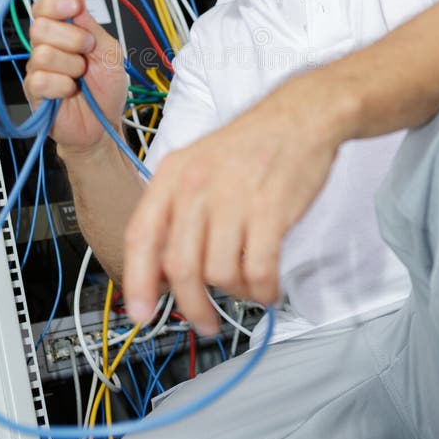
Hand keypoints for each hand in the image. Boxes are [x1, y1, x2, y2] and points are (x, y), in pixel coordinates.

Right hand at [24, 0, 127, 152]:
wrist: (104, 124)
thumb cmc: (106, 89)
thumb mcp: (110, 51)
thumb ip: (91, 24)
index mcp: (64, 33)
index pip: (44, 7)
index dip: (56, 3)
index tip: (74, 6)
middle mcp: (47, 47)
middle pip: (40, 26)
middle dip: (72, 38)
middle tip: (87, 52)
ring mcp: (38, 69)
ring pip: (42, 53)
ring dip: (71, 66)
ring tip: (80, 77)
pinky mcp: (34, 91)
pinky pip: (40, 79)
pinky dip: (62, 86)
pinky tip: (70, 91)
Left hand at [123, 72, 349, 333]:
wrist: (300, 117)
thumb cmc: (251, 145)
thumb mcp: (198, 165)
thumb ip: (177, 212)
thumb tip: (162, 268)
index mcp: (173, 175)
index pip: (141, 237)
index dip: (137, 282)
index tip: (140, 313)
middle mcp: (197, 186)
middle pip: (180, 267)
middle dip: (193, 306)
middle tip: (205, 321)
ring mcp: (233, 198)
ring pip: (219, 273)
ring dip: (235, 293)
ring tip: (248, 287)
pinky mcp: (270, 211)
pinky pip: (259, 270)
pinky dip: (263, 290)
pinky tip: (268, 288)